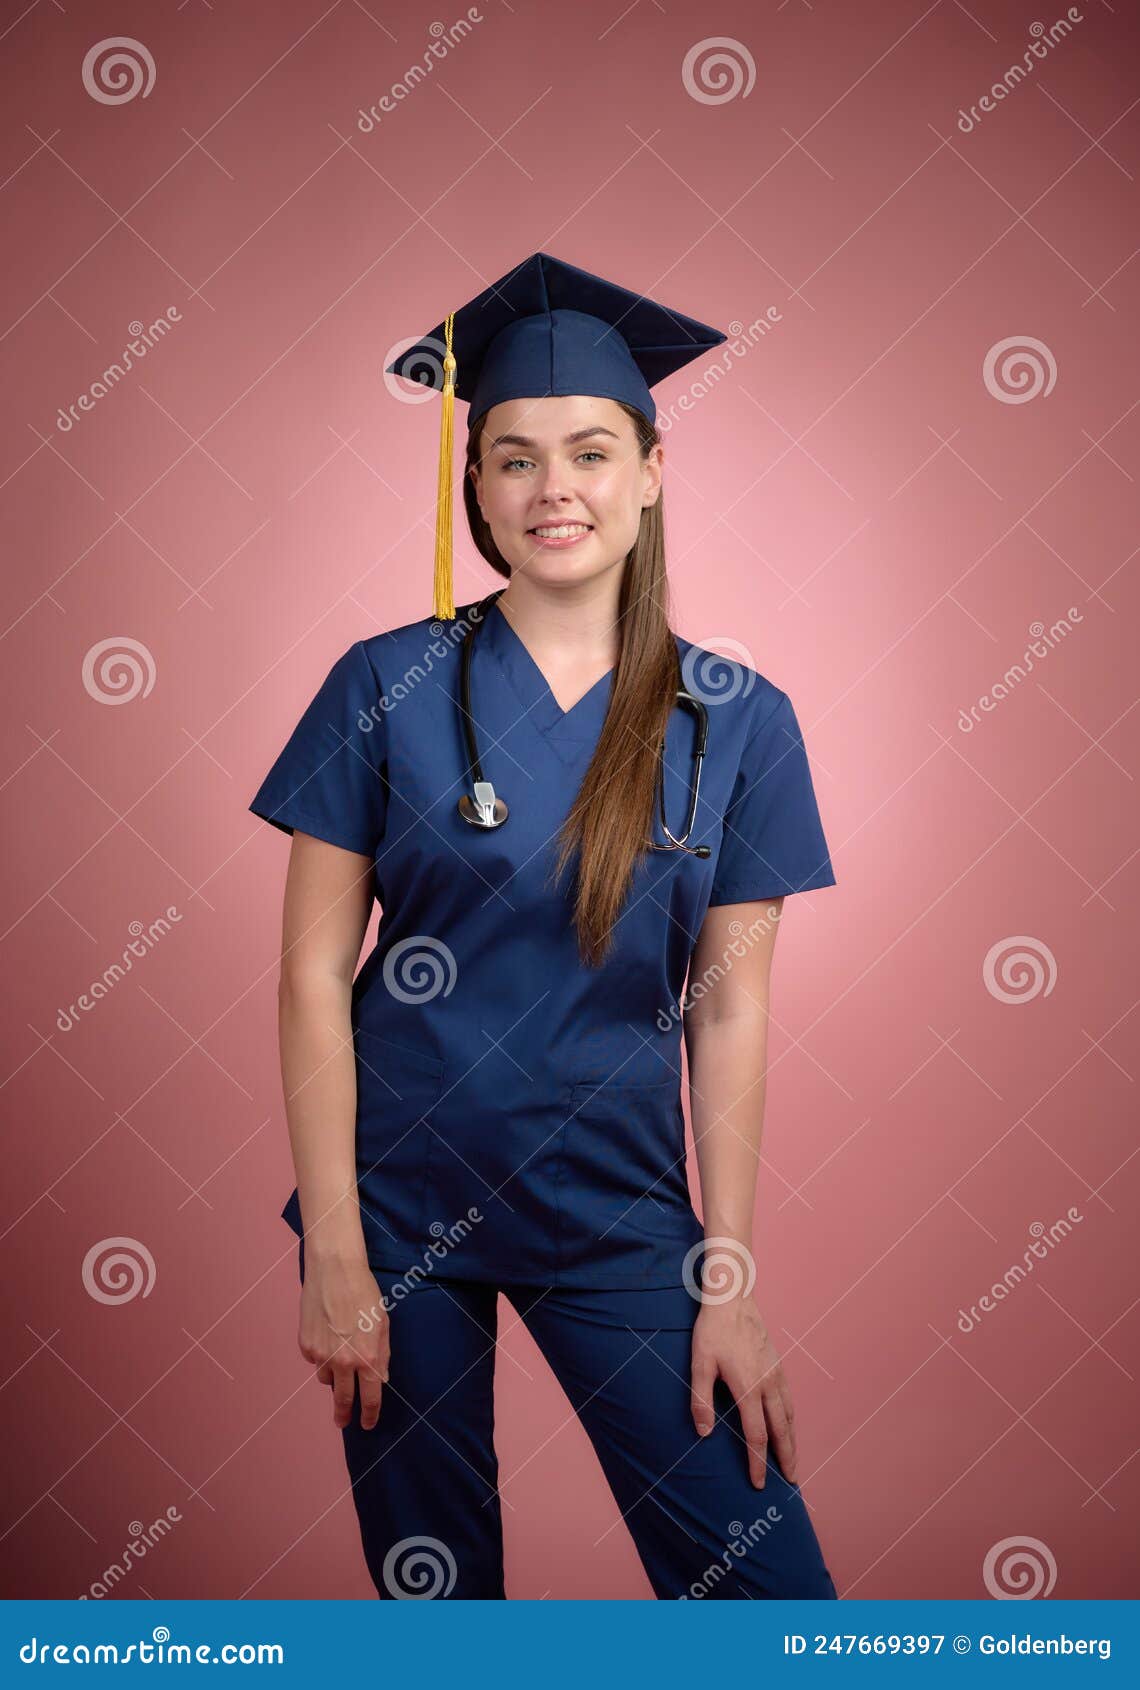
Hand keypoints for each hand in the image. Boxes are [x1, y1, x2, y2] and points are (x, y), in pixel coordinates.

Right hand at [298, 1256, 389, 1430]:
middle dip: (344, 1414)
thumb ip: (382, 1355)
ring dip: (333, 1375)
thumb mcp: (383, 1324)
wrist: (335, 1271)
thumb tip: (380, 1378)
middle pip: (342, 1399)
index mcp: (367, 1358)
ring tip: (339, 1351)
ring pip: (326, 1378)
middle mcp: (343, 1362)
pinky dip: (321, 1354)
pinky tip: (327, 1333)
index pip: (369, 1398)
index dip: (369, 1415)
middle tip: (343, 1422)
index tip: (367, 1424)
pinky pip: (315, 1360)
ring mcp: (321, 1355)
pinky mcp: (306, 1345)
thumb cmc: (364, 1293)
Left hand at [689, 1296, 796, 1487]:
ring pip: (789, 1416)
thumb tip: (704, 1434)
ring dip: (792, 1441)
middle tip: (790, 1482)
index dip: (758, 1462)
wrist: (733, 1299)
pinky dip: (791, 1420)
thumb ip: (701, 1401)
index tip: (758, 1483)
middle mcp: (768, 1385)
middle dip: (785, 1459)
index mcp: (748, 1388)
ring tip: (792, 1461)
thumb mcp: (699, 1364)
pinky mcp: (777, 1365)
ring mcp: (776, 1374)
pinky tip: (787, 1425)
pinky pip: (789, 1400)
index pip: (757, 1436)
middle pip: (781, 1431)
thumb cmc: (713, 1331)